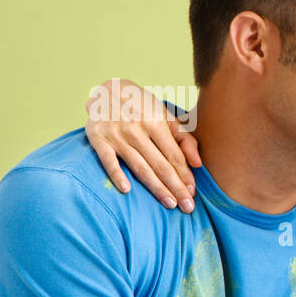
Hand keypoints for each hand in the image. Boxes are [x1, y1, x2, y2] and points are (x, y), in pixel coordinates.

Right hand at [84, 77, 201, 211]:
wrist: (106, 89)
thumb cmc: (142, 106)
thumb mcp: (165, 114)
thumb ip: (184, 137)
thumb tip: (198, 163)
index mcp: (155, 121)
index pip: (173, 155)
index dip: (184, 175)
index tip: (193, 192)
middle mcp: (136, 129)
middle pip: (160, 164)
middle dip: (175, 187)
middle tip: (187, 207)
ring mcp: (116, 135)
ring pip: (139, 167)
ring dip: (155, 187)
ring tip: (170, 204)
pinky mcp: (98, 139)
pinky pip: (108, 160)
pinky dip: (116, 174)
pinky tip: (127, 190)